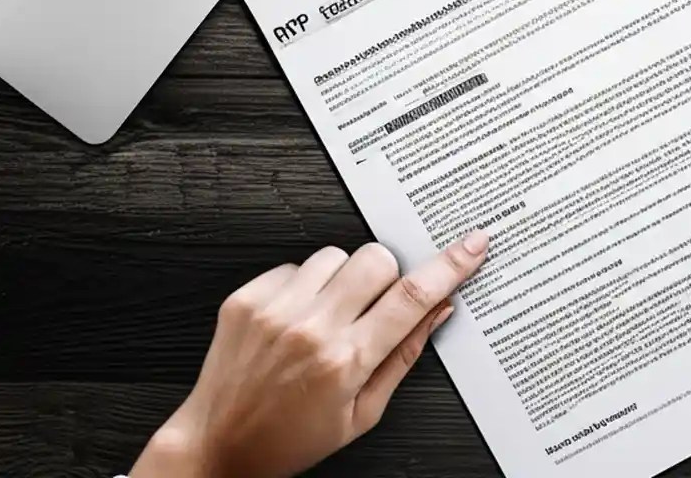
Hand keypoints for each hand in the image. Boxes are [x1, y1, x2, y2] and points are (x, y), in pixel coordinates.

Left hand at [130, 233, 489, 477]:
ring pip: (337, 255)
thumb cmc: (291, 439)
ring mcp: (275, 310)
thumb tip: (437, 311)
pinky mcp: (247, 299)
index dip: (449, 266)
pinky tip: (298, 316)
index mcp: (345, 360)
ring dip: (344, 279)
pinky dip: (304, 284)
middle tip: (376, 306)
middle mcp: (310, 328)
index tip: (472, 246)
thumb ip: (403, 356)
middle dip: (388, 277)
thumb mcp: (362, 413)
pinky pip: (295, 264)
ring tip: (330, 315)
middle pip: (377, 260)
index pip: (412, 297)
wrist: (218, 445)